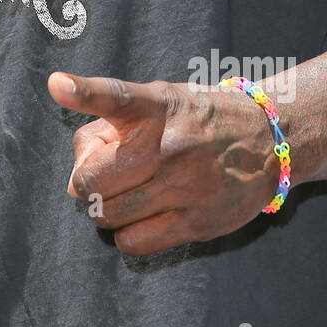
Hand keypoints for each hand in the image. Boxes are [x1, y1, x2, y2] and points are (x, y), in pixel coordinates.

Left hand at [47, 72, 279, 254]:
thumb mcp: (157, 101)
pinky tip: (145, 215)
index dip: (83, 91)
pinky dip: (127, 233)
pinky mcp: (199, 222)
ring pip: (107, 215)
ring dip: (106, 208)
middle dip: (87, 180)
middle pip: (91, 179)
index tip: (58, 84)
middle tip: (107, 173)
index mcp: (156, 106)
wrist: (269, 138)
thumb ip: (107, 127)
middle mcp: (170, 145)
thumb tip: (75, 178)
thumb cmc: (194, 120)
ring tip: (129, 192)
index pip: (116, 96)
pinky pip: (133, 242)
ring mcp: (186, 186)